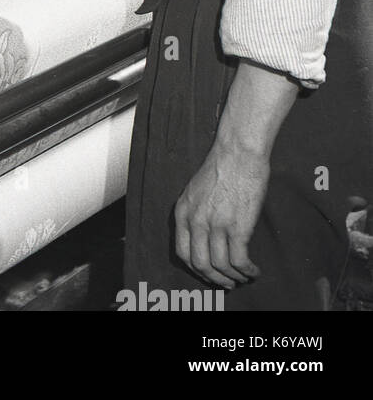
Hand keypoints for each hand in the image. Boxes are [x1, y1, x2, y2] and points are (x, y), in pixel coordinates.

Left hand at [174, 142, 268, 288]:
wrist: (237, 154)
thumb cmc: (221, 169)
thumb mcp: (196, 191)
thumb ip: (196, 214)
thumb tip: (204, 239)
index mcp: (182, 212)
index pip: (182, 253)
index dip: (196, 269)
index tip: (209, 274)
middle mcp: (195, 221)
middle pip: (200, 264)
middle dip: (215, 279)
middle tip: (228, 284)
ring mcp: (215, 225)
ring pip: (220, 266)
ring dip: (234, 278)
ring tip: (244, 277)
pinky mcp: (237, 227)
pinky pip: (240, 261)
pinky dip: (248, 271)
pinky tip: (254, 271)